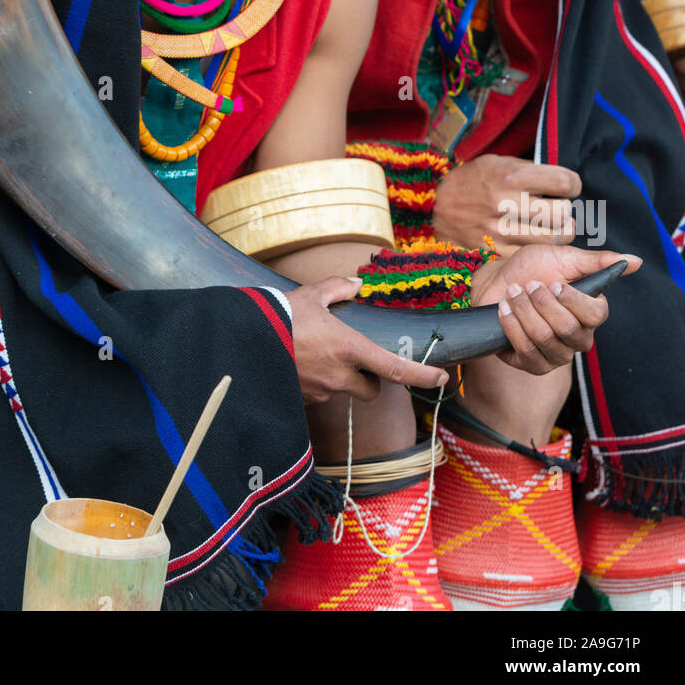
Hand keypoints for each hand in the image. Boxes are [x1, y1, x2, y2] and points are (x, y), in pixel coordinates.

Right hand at [286, 276, 448, 404]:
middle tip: (357, 360)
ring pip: (344, 392)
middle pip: (372, 389)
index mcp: (350, 348)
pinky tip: (301, 365)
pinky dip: (317, 384)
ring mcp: (322, 392)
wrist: (244, 342)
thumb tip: (355, 283)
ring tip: (318, 356)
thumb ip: (338, 288)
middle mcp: (340, 376)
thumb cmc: (280, 316)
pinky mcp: (304, 401)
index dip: (422, 376)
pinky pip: (320, 396)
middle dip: (370, 379)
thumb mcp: (311, 295)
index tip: (441, 379)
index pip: (396, 369)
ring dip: (340, 380)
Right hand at [433, 154, 581, 254]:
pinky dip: (540, 249)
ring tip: (555, 227)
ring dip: (561, 233)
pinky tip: (536, 240)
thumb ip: (529, 170)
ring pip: (553, 239)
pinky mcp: (496, 251)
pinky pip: (532, 254)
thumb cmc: (471, 181)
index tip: (568, 188)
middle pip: (562, 213)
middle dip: (567, 211)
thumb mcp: (497, 162)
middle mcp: (507, 203)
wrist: (434, 206)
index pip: (563, 182)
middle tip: (560, 210)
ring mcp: (501, 230)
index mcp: (510, 176)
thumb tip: (562, 181)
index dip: (573, 185)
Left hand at [470, 244, 640, 374]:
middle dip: (542, 303)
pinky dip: (512, 326)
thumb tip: (635, 261)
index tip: (555, 284)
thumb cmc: (534, 268)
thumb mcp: (565, 259)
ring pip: (545, 339)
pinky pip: (526, 352)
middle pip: (567, 328)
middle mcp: (578, 338)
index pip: (596, 315)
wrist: (499, 281)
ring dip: (524, 311)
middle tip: (529, 285)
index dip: (574, 301)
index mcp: (591, 314)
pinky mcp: (533, 364)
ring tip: (513, 292)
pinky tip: (504, 309)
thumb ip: (599, 261)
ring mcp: (557, 355)